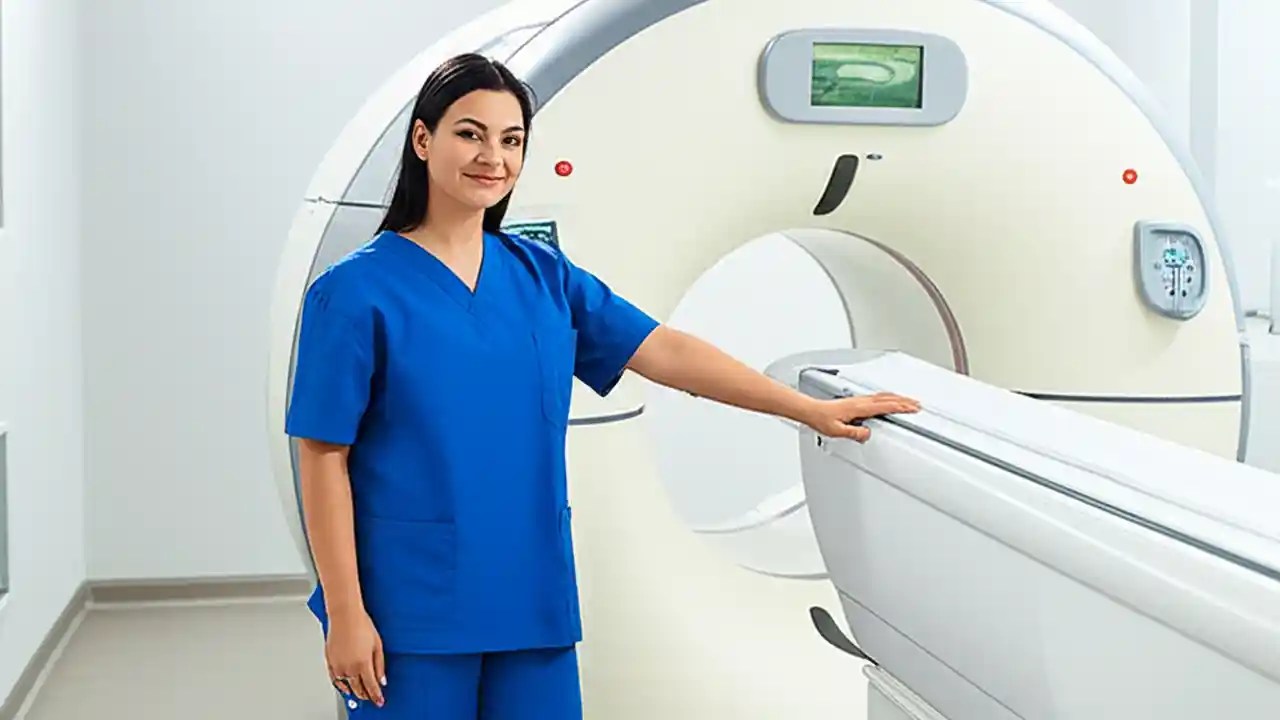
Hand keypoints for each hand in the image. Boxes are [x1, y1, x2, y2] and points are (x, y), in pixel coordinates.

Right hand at [326, 606, 385, 707]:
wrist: (344, 615)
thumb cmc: (362, 625)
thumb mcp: (377, 645)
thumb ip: (380, 665)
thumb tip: (381, 679)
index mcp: (362, 664)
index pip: (371, 687)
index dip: (376, 696)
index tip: (379, 701)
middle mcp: (349, 667)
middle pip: (358, 689)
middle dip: (366, 695)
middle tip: (371, 698)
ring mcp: (338, 666)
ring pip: (346, 686)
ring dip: (354, 691)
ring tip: (360, 694)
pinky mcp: (329, 662)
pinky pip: (335, 680)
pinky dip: (341, 686)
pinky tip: (345, 687)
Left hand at [801, 392, 920, 441]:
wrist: (811, 410)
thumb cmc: (822, 419)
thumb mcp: (837, 431)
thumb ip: (854, 433)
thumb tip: (867, 433)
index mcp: (859, 408)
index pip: (885, 406)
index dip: (900, 407)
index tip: (912, 408)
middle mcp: (860, 402)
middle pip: (887, 399)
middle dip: (904, 401)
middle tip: (916, 404)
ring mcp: (859, 400)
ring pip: (883, 396)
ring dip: (897, 398)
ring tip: (907, 401)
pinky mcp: (856, 401)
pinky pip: (877, 397)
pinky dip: (887, 398)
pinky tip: (888, 400)